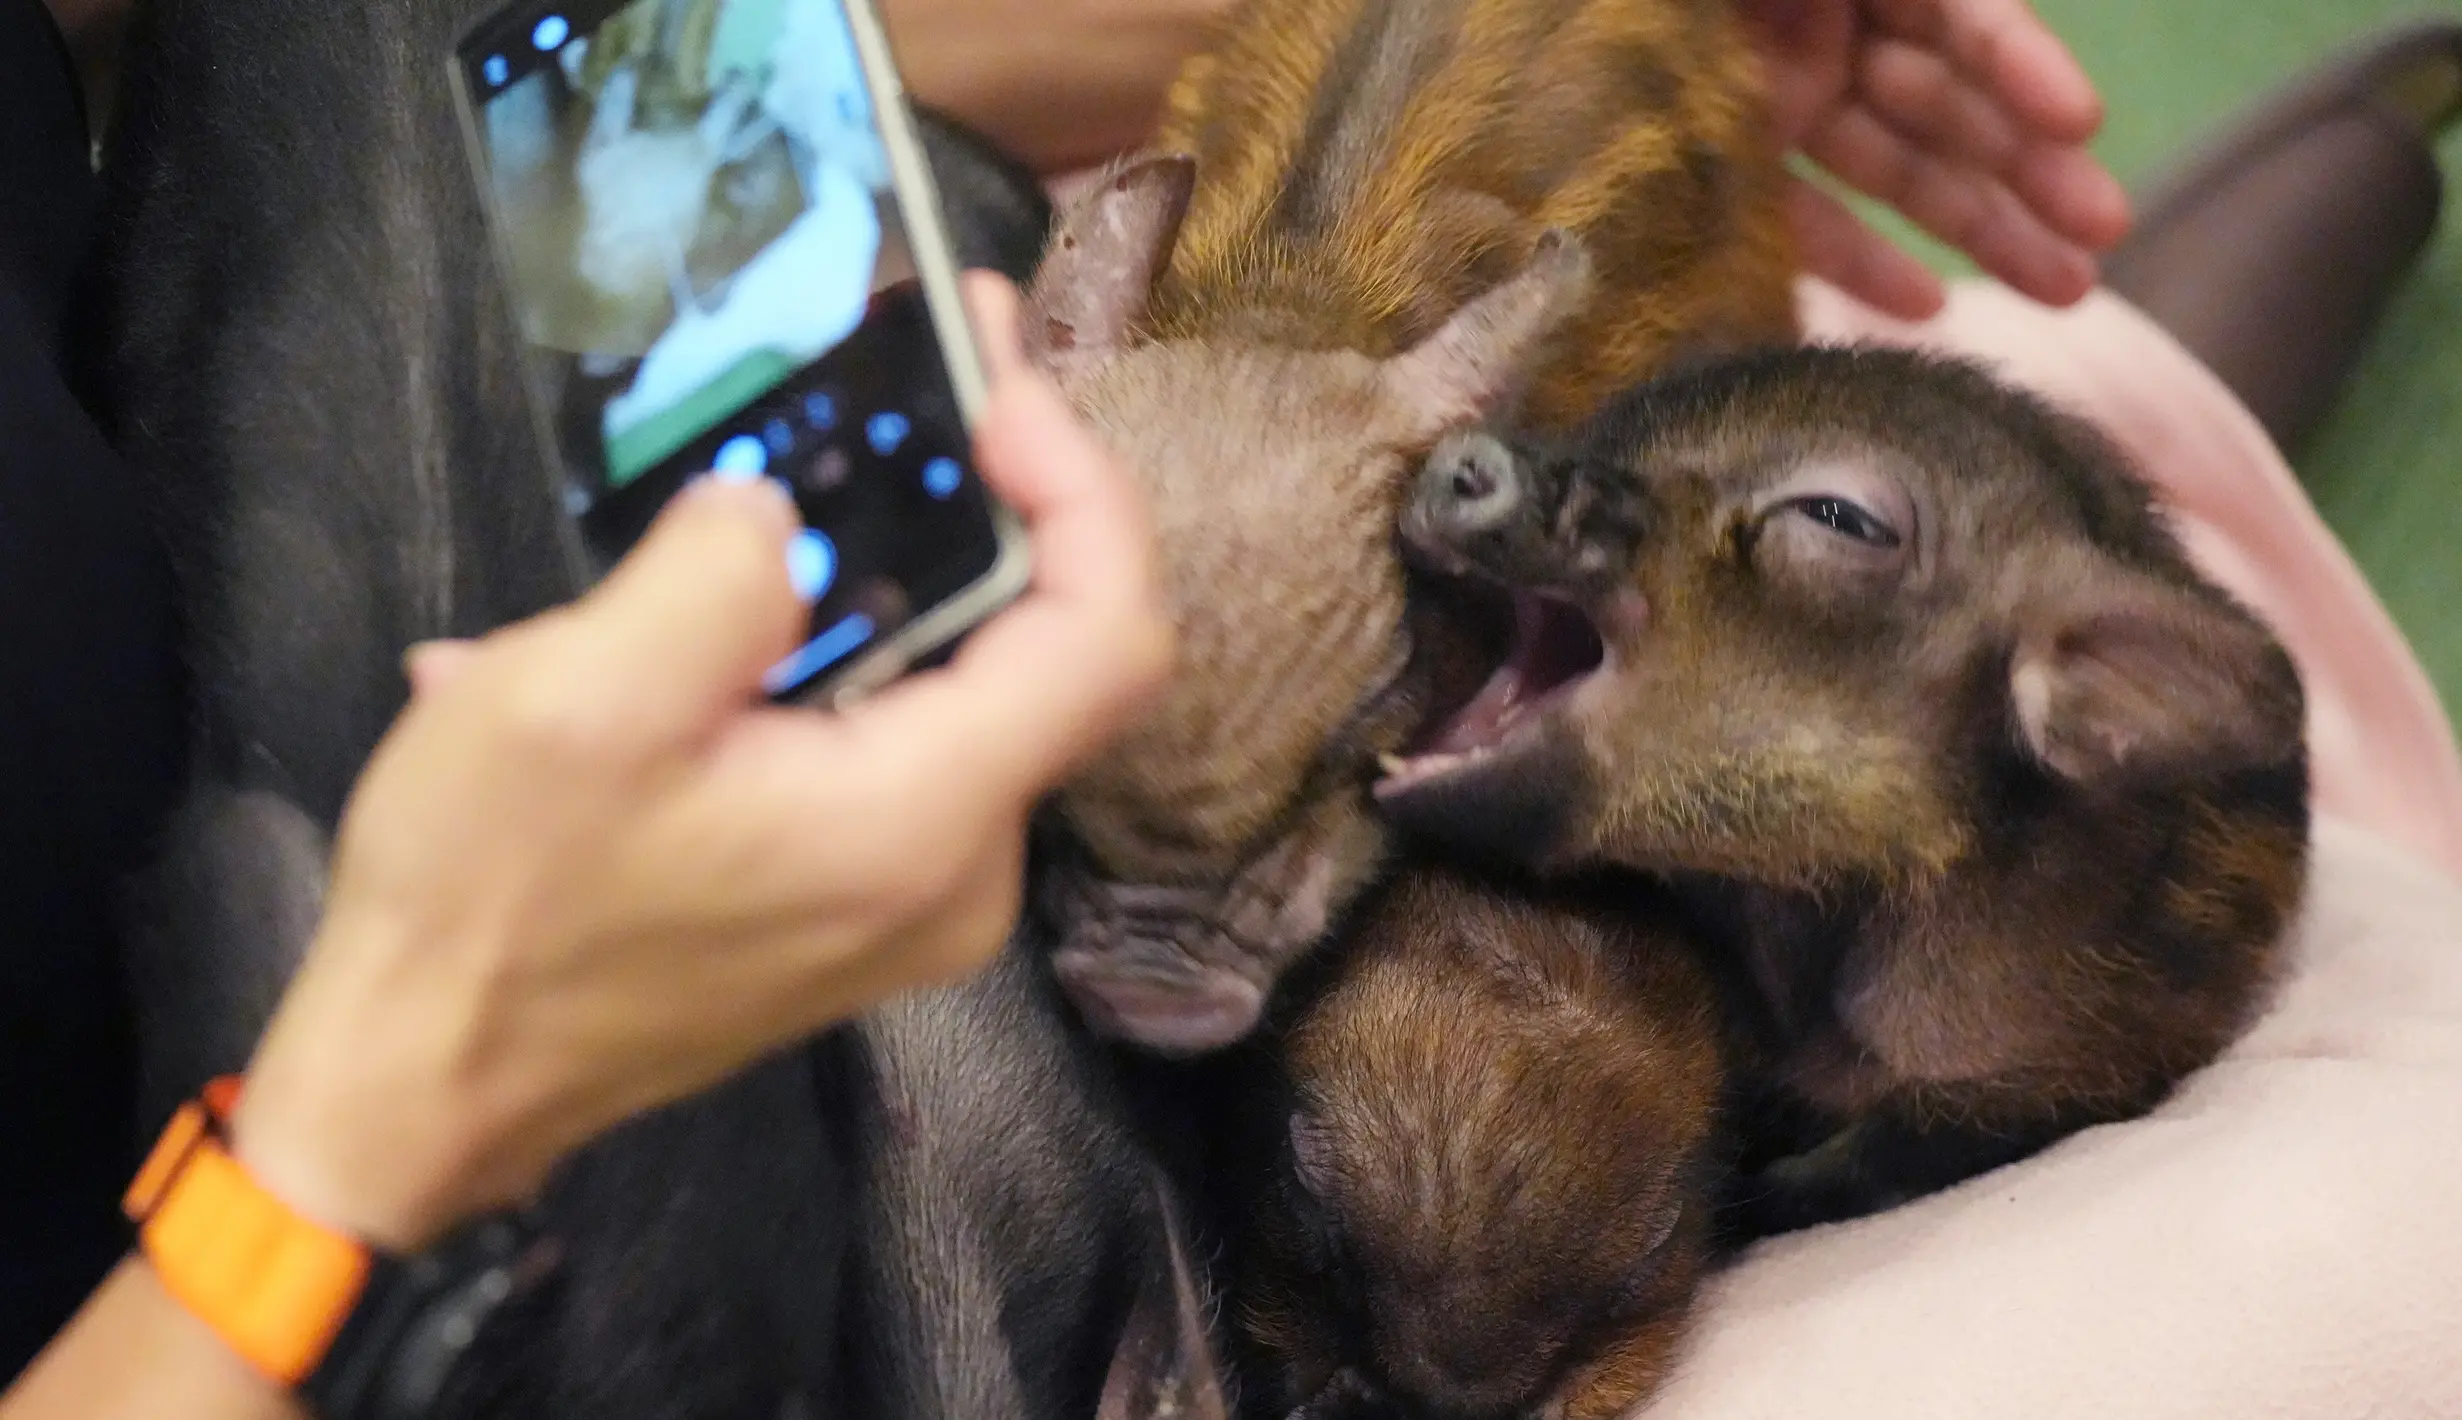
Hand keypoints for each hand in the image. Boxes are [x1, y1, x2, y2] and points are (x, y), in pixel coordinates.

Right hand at [228, 274, 1173, 1251]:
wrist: (423, 1090)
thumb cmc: (490, 908)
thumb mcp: (573, 707)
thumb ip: (716, 576)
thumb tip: (784, 511)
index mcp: (922, 822)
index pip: (1107, 632)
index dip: (1082, 487)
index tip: (992, 388)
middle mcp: (960, 872)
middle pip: (1052, 648)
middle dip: (994, 495)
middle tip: (921, 371)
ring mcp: (916, 896)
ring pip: (968, 686)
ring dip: (887, 568)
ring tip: (781, 467)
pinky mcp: (861, 900)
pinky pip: (891, 741)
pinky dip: (827, 653)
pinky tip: (690, 614)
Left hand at [1741, 0, 2132, 317]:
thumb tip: (1953, 11)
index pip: (1962, 13)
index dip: (2021, 63)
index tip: (2079, 122)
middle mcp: (1821, 24)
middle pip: (1944, 99)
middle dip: (2028, 163)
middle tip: (2108, 231)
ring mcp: (1769, 98)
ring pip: (1890, 166)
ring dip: (1980, 226)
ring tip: (2068, 290)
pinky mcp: (1716, 169)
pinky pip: (1795, 217)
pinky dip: (1857, 262)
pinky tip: (1927, 309)